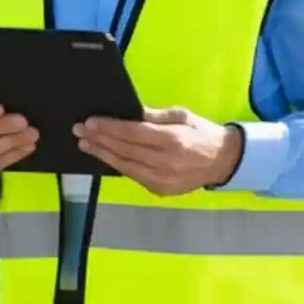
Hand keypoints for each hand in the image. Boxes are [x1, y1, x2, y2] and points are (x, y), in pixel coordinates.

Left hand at [73, 107, 241, 196]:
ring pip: (125, 166)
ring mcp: (162, 180)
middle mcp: (166, 162)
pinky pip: (133, 176)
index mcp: (173, 140)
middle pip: (124, 150)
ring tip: (85, 144)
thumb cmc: (202, 133)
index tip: (90, 122)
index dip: (109, 128)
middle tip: (79, 131)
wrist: (224, 161)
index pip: (133, 134)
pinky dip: (117, 165)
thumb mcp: (182, 116)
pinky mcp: (160, 190)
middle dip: (99, 140)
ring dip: (102, 154)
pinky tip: (105, 156)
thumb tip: (129, 113)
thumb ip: (155, 116)